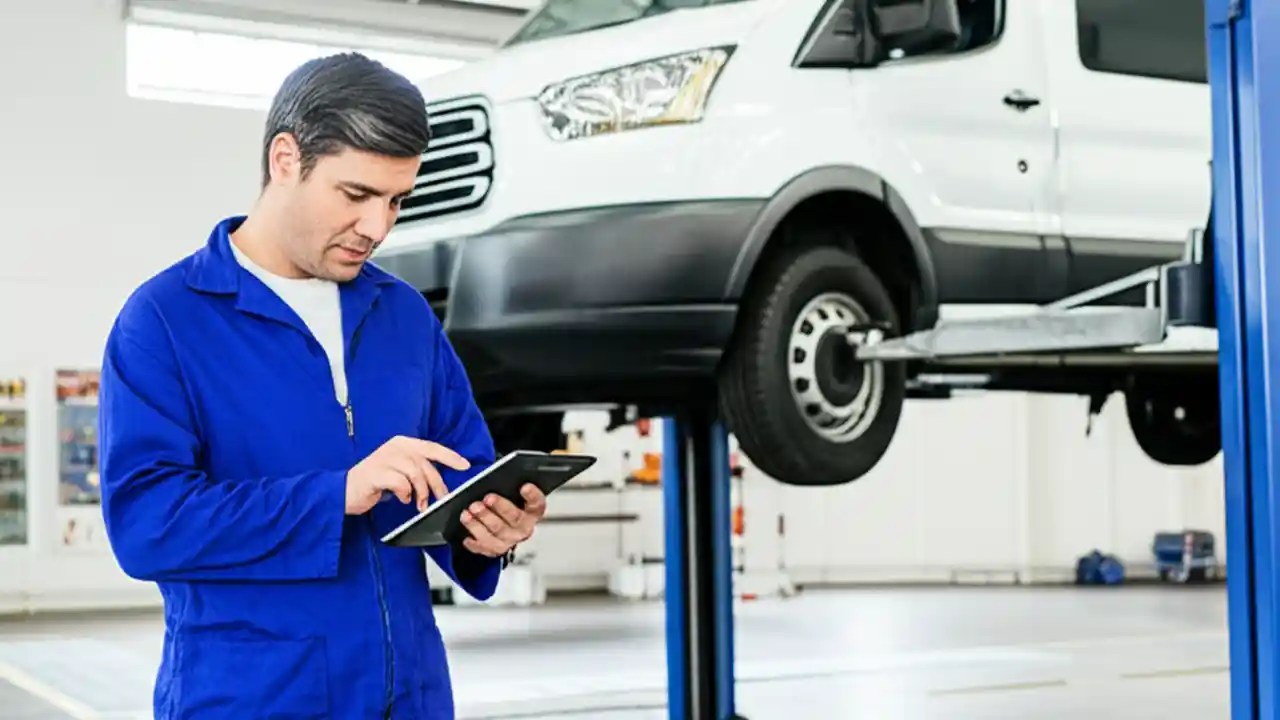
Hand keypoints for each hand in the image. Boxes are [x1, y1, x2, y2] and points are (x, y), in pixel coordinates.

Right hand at [345, 436, 469, 514]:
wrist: (343, 491)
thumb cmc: (374, 483)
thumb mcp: (399, 472)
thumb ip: (417, 470)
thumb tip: (440, 481)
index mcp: (402, 443)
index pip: (432, 447)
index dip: (450, 456)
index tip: (465, 466)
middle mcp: (394, 447)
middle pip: (426, 464)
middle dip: (437, 484)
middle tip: (440, 499)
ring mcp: (384, 458)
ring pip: (416, 473)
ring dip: (421, 492)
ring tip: (419, 504)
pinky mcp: (376, 473)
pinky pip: (401, 483)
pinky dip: (405, 493)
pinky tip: (402, 499)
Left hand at [459, 484, 546, 557]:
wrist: (500, 522)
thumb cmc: (505, 503)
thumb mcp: (509, 492)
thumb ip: (507, 485)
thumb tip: (493, 476)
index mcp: (532, 511)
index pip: (537, 503)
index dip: (532, 495)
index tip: (525, 486)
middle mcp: (524, 527)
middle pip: (515, 518)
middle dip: (499, 507)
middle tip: (486, 499)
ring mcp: (510, 540)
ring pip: (497, 533)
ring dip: (481, 523)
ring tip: (468, 514)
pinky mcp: (496, 549)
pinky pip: (485, 548)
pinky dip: (475, 543)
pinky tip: (466, 537)